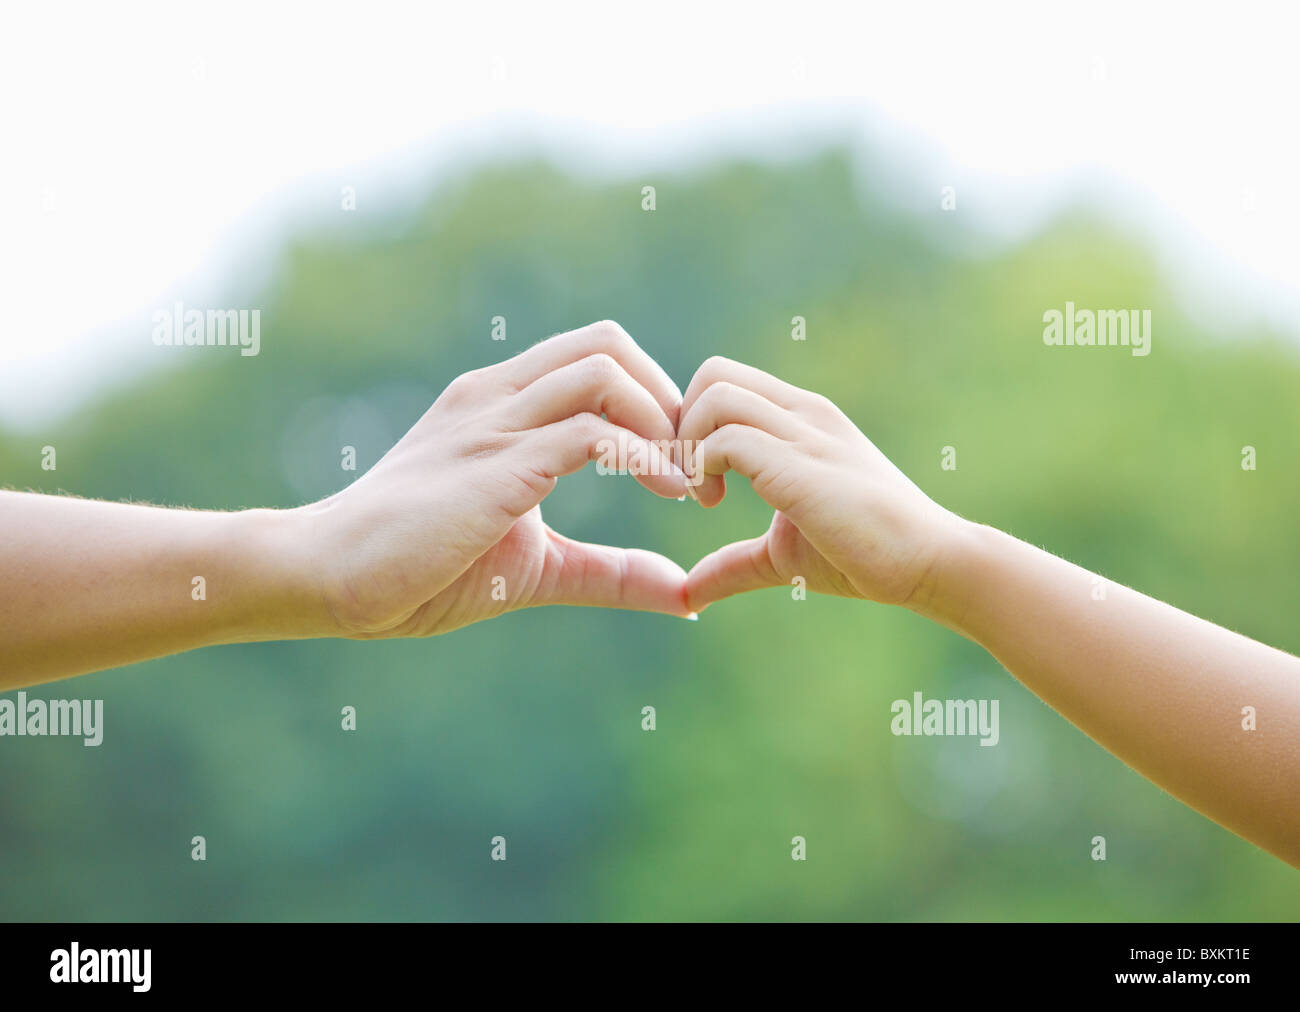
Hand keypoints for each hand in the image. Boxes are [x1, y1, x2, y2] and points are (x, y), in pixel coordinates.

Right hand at [301, 321, 693, 636]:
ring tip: (684, 484)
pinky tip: (663, 493)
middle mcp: (498, 398)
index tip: (682, 465)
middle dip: (668, 397)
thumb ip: (610, 572)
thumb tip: (686, 596)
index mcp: (501, 406)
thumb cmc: (422, 569)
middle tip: (693, 466)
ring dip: (663, 421)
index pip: (598, 356)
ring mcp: (494, 424)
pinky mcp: (494, 466)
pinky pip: (590, 432)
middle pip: (608, 342)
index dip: (655, 400)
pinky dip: (644, 456)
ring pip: (604, 371)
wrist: (329, 580)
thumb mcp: (538, 568)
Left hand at [677, 357, 961, 611]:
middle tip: (689, 481)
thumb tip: (687, 595)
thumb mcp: (782, 556)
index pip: (725, 379)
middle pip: (712, 373)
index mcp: (802, 417)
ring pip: (715, 396)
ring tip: (703, 497)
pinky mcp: (802, 465)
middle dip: (680, 425)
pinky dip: (702, 468)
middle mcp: (804, 412)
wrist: (930, 563)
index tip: (696, 478)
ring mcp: (806, 433)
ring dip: (688, 446)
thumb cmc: (863, 555)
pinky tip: (713, 504)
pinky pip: (728, 440)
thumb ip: (733, 564)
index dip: (691, 423)